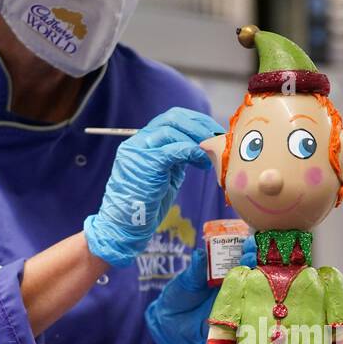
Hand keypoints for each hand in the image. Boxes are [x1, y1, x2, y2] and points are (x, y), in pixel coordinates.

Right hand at [83, 107, 222, 267]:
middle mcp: (139, 142)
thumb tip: (206, 149)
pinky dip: (191, 152)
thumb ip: (180, 158)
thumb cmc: (147, 204)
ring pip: (172, 130)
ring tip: (212, 153)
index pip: (172, 118)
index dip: (196, 121)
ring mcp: (139, 151)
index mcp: (144, 141)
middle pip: (172, 119)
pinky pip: (172, 150)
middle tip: (218, 139)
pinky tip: (202, 162)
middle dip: (199, 126)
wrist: (125, 225)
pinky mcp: (145, 164)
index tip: (214, 131)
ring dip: (197, 139)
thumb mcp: (166, 174)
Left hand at [146, 235, 255, 343]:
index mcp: (222, 271)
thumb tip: (199, 253)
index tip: (249, 242)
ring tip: (255, 272)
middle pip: (250, 272)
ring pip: (251, 291)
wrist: (172, 323)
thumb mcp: (186, 280)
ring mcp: (235, 302)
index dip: (246, 249)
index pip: (238, 256)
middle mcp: (232, 285)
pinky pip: (245, 313)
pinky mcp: (233, 319)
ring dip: (256, 282)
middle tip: (252, 255)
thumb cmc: (179, 296)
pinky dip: (252, 307)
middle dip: (255, 262)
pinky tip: (255, 300)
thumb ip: (195, 269)